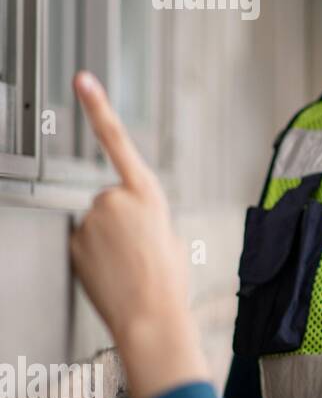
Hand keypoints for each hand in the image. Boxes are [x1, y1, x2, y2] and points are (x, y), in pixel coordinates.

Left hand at [68, 72, 207, 397]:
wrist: (150, 317)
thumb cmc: (169, 282)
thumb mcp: (172, 237)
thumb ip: (147, 216)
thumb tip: (127, 222)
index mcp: (148, 193)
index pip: (118, 140)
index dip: (99, 107)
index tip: (82, 80)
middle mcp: (114, 199)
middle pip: (110, 200)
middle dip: (122, 222)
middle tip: (140, 251)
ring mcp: (91, 221)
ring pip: (96, 223)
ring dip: (109, 241)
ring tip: (128, 266)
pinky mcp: (74, 242)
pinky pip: (84, 242)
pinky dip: (95, 256)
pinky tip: (112, 273)